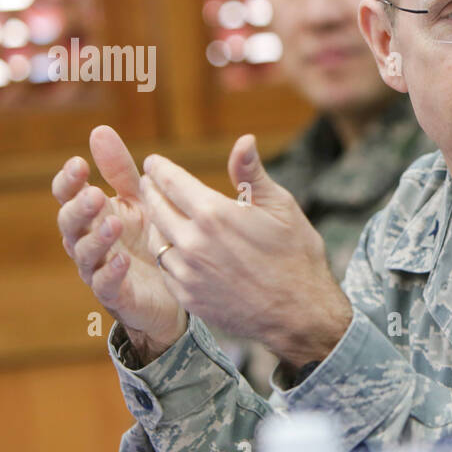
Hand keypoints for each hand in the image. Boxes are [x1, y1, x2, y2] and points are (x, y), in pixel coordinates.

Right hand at [53, 126, 185, 360]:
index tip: (79, 164)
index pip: (69, 195)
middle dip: (80, 208)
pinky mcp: (116, 295)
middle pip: (70, 224)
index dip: (69, 181)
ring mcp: (98, 269)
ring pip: (85, 254)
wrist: (172, 287)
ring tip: (113, 223)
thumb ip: (118, 170)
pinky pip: (106, 285)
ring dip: (97, 238)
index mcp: (91, 215)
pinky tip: (122, 259)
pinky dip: (112, 272)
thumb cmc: (148, 236)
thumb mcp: (138, 199)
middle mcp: (87, 241)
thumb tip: (99, 130)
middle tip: (95, 195)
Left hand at [138, 134, 351, 366]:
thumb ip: (251, 173)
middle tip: (150, 183)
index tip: (154, 163)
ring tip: (161, 213)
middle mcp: (193, 242)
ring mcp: (188, 272)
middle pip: (156, 207)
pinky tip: (175, 247)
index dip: (160, 169)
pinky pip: (165, 267)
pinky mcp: (188, 296)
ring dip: (155, 222)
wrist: (301, 313)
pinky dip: (166, 252)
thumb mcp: (281, 207)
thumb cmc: (297, 255)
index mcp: (214, 214)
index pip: (171, 181)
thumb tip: (244, 139)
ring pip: (156, 238)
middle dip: (152, 191)